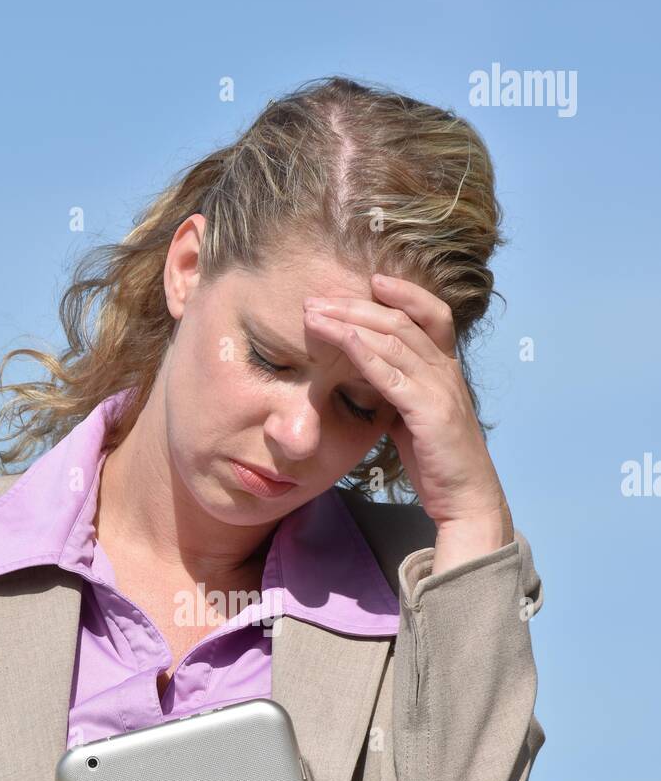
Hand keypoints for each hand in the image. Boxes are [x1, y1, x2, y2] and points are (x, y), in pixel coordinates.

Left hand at [303, 273, 514, 571]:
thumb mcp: (415, 418)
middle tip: (316, 298)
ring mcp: (440, 390)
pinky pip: (392, 374)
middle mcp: (447, 372)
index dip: (405, 293)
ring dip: (349, 322)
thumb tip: (368, 378)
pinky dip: (364, 353)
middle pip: (402, 321)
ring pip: (393, 340)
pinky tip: (341, 341)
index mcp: (446, 371)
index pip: (431, 315)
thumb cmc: (439, 463)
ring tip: (314, 314)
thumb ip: (397, 392)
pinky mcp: (429, 412)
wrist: (467, 500)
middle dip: (356, 305)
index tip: (371, 280)